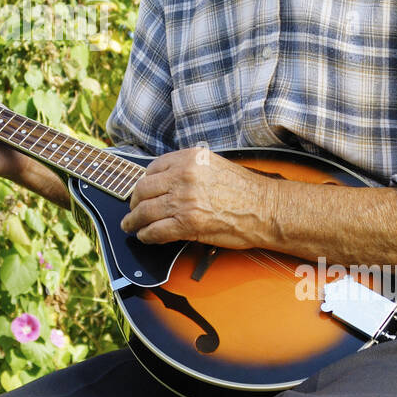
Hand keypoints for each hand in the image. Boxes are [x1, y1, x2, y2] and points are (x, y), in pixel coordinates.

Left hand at [119, 147, 274, 248]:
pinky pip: (156, 230)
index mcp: (189, 159)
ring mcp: (183, 200)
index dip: (143, 182)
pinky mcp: (187, 224)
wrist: (265, 209)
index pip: (153, 168)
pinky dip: (146, 235)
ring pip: (145, 211)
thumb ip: (189, 169)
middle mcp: (183, 176)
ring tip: (130, 225)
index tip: (141, 190)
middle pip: (143, 189)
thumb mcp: (214, 165)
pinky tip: (145, 237)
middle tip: (132, 209)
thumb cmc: (246, 190)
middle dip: (134, 202)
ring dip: (133, 221)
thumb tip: (167, 181)